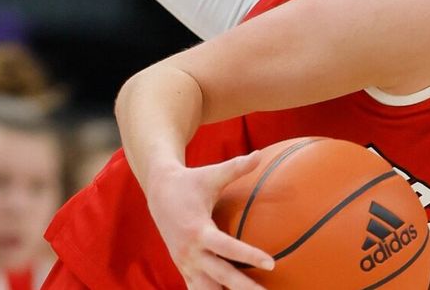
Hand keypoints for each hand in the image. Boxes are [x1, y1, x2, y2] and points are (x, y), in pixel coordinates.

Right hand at [145, 152, 274, 289]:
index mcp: (199, 230)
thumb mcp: (211, 174)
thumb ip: (236, 167)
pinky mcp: (183, 267)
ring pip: (206, 289)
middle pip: (220, 276)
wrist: (158, 192)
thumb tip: (260, 153)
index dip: (249, 255)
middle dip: (243, 287)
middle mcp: (190, 251)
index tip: (271, 264)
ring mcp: (185, 262)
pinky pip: (197, 289)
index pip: (227, 247)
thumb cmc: (190, 182)